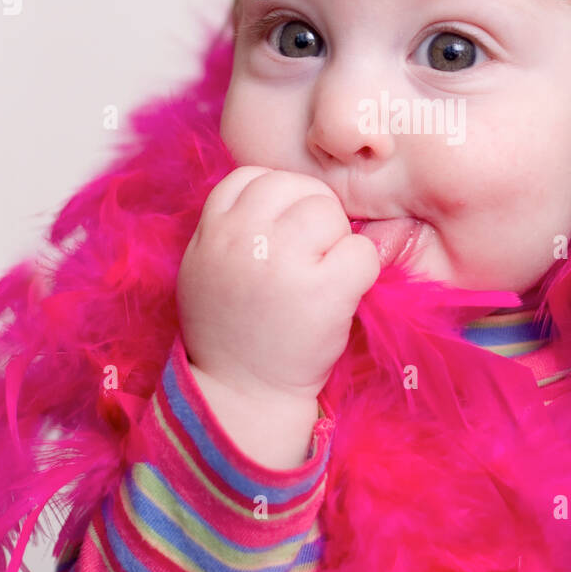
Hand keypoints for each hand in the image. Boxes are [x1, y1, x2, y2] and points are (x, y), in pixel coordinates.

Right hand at [176, 166, 380, 402]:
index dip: (278, 199)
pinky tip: (343, 295)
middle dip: (313, 215)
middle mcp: (243, 239)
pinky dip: (363, 271)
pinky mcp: (324, 290)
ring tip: (323, 276)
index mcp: (212, 231)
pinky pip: (362, 251)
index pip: (253, 176)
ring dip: (337, 240)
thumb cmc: (231, 330)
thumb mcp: (207, 267)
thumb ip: (231, 226)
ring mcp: (283, 262)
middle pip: (297, 186)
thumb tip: (281, 194)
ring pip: (329, 211)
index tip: (283, 232)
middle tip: (311, 257)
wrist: (242, 395)